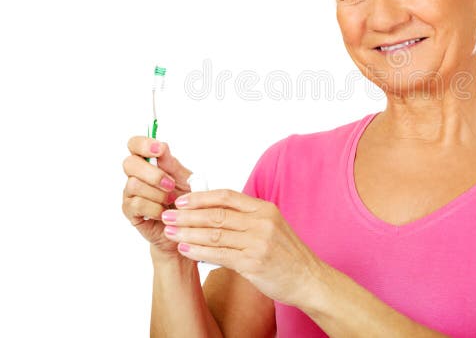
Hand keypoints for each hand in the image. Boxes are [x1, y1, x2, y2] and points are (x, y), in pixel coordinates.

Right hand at [121, 136, 191, 256]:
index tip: (159, 150)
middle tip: (170, 185)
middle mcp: (136, 176)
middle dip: (152, 174)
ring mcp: (130, 194)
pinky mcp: (130, 212)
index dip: (143, 144)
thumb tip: (162, 148)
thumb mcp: (184, 180)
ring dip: (157, 193)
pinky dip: (154, 208)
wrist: (185, 228)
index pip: (135, 145)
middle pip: (130, 163)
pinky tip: (163, 213)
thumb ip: (172, 165)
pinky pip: (137, 204)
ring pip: (134, 185)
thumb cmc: (185, 201)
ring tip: (170, 201)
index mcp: (149, 163)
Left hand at [161, 189, 326, 306]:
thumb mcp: (271, 226)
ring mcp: (258, 242)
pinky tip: (186, 249)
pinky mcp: (253, 262)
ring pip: (215, 234)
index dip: (201, 197)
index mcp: (264, 209)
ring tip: (171, 232)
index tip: (181, 200)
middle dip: (188, 215)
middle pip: (217, 214)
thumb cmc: (286, 254)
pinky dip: (199, 251)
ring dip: (189, 232)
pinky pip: (219, 254)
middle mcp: (261, 222)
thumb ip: (246, 218)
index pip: (227, 196)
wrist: (307, 278)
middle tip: (167, 215)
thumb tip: (212, 212)